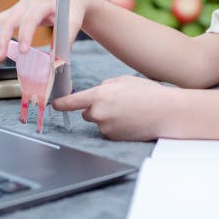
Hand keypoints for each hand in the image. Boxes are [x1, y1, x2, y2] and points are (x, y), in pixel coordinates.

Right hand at [0, 0, 93, 59]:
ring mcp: (19, 7)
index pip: (30, 18)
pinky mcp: (15, 13)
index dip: (25, 34)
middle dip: (3, 39)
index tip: (23, 51)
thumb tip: (59, 60)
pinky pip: (0, 21)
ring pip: (0, 18)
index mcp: (42, 3)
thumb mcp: (74, 20)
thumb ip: (67, 38)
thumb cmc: (72, 8)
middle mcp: (27, 3)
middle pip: (10, 19)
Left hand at [52, 76, 174, 140]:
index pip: (72, 102)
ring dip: (108, 118)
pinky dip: (116, 127)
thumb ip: (105, 86)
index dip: (61, 103)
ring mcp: (106, 128)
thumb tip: (97, 91)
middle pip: (87, 113)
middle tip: (116, 104)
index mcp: (99, 95)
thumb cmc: (147, 93)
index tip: (54, 104)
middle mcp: (99, 113)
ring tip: (129, 111)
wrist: (165, 112)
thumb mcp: (124, 80)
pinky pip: (109, 131)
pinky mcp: (114, 138)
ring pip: (99, 122)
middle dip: (96, 109)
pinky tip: (131, 121)